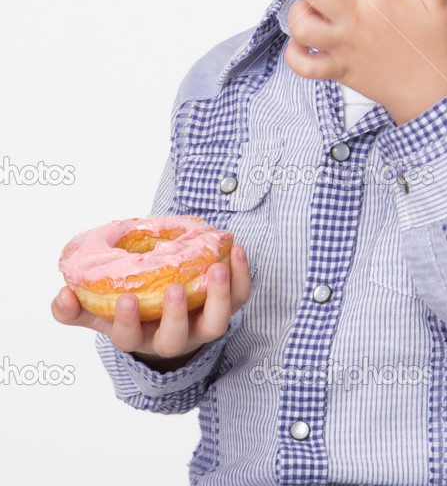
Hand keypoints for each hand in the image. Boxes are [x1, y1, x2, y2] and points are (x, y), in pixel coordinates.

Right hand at [51, 246, 250, 367]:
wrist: (169, 319)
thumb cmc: (133, 313)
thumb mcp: (102, 314)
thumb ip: (77, 309)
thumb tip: (60, 296)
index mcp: (139, 338)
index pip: (129, 339)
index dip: (127, 322)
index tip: (126, 300)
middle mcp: (172, 338)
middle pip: (176, 337)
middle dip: (175, 315)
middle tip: (174, 288)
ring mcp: (201, 325)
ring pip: (216, 322)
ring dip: (218, 297)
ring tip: (216, 268)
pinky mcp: (226, 308)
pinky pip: (239, 298)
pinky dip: (241, 277)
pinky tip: (236, 251)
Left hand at [285, 0, 446, 124]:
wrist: (434, 96)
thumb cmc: (438, 48)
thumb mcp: (441, 5)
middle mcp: (356, 20)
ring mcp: (344, 47)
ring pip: (301, 26)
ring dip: (300, 14)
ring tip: (314, 10)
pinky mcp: (339, 71)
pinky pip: (302, 65)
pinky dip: (295, 54)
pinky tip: (306, 44)